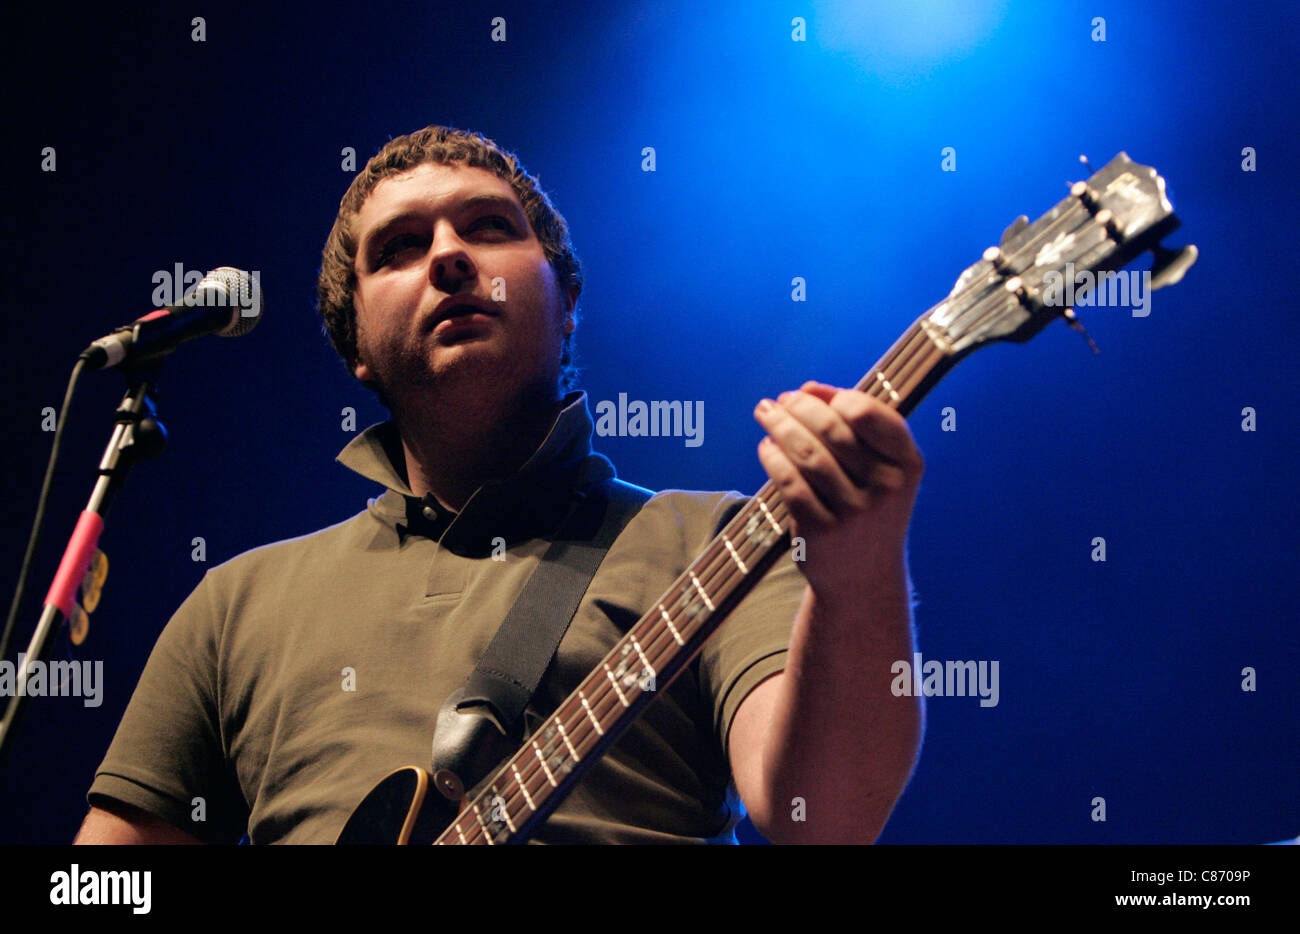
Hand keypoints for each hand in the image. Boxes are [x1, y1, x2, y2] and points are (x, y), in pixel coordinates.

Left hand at [753, 381, 923, 600]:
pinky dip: (773, 458)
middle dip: (798, 408)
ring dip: (779, 427)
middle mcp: (887, 488)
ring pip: (807, 454)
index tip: (807, 392)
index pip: (868, 413)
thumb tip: (809, 387)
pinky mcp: (822, 532)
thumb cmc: (867, 507)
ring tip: (765, 413)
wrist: (864, 577)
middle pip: (832, 430)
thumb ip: (853, 425)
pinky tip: (766, 447)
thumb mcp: (879, 469)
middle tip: (777, 401)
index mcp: (908, 463)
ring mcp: (855, 512)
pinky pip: (789, 483)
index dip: (833, 396)